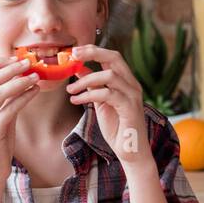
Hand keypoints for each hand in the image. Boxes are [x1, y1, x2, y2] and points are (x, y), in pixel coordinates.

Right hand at [0, 53, 39, 185]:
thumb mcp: (0, 120)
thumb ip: (5, 103)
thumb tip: (20, 83)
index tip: (15, 57)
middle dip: (10, 68)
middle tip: (28, 62)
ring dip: (18, 81)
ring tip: (35, 76)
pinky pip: (9, 109)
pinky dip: (24, 97)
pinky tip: (35, 92)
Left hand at [64, 44, 151, 167]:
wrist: (130, 152)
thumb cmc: (117, 127)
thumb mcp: (100, 102)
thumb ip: (93, 85)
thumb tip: (79, 68)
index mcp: (126, 81)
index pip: (112, 57)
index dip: (94, 50)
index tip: (75, 51)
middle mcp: (132, 85)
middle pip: (115, 58)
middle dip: (92, 53)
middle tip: (73, 56)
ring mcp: (132, 96)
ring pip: (110, 75)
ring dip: (85, 80)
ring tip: (70, 90)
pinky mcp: (129, 108)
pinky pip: (107, 94)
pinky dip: (88, 95)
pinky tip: (76, 101)